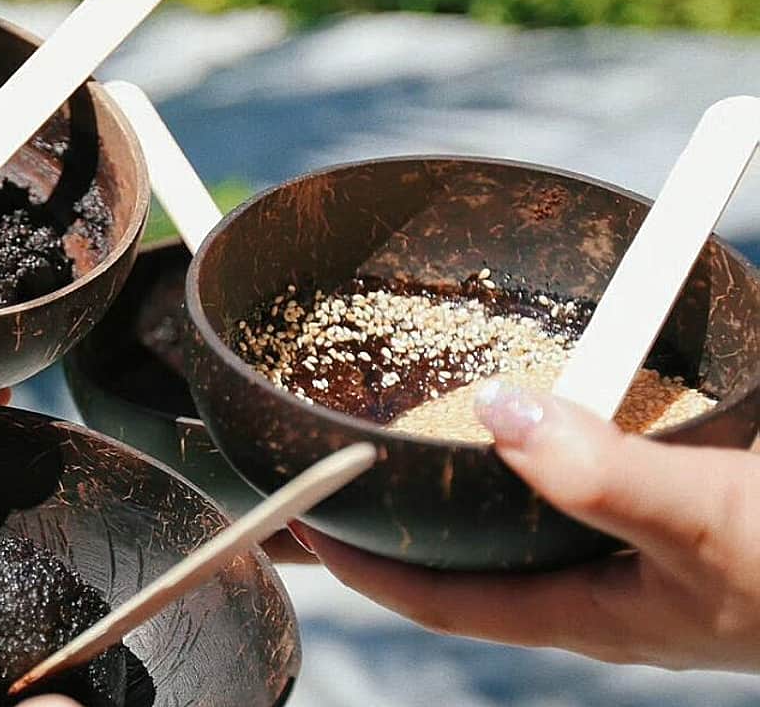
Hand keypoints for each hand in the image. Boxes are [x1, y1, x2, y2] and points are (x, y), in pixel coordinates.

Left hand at [292, 380, 759, 671]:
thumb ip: (607, 477)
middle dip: (383, 516)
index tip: (290, 522)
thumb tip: (499, 415)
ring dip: (449, 465)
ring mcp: (624, 532)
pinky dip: (528, 423)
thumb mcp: (707, 525)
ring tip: (383, 425)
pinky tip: (511, 390)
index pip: (437, 599)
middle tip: (309, 471)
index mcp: (586, 608)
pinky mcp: (659, 485)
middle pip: (458, 547)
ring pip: (510, 496)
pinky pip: (568, 453)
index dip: (357, 567)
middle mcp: (592, 571)